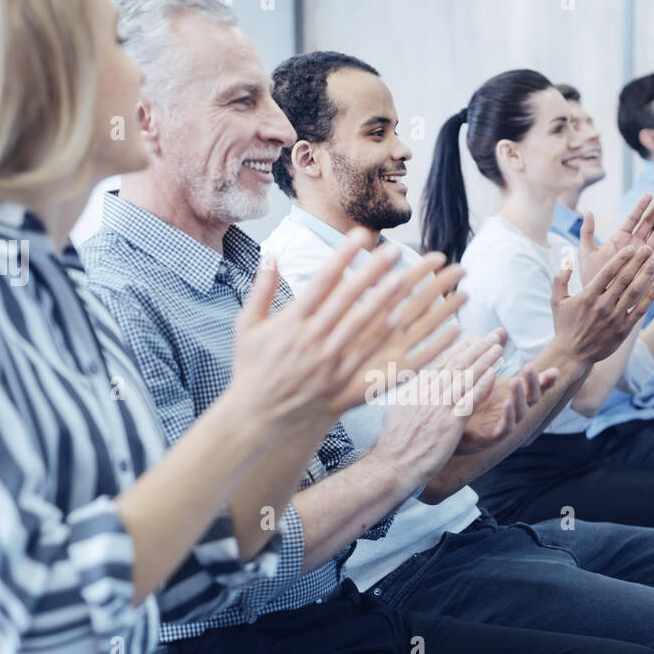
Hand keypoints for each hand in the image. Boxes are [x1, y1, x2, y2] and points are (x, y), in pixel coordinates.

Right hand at [231, 230, 461, 428]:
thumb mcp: (247, 327)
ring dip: (385, 301)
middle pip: (348, 300)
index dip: (343, 257)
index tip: (361, 235)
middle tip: (394, 250)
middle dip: (371, 273)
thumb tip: (270, 254)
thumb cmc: (253, 368)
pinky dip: (386, 338)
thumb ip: (261, 289)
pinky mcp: (341, 383)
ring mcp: (328, 363)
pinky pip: (369, 358)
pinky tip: (404, 319)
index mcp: (291, 323)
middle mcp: (311, 341)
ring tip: (406, 278)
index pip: (322, 282)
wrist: (258, 418)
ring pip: (363, 326)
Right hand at [374, 331, 504, 482]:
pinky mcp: (450, 424)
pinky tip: (494, 373)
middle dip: (475, 348)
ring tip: (498, 349)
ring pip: (465, 378)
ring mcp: (438, 407)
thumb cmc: (394, 442)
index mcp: (414, 389)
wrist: (394, 465)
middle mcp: (426, 393)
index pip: (440, 363)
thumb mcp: (395, 409)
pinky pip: (470, 399)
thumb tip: (414, 382)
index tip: (471, 338)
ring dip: (484, 361)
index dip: (458, 348)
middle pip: (455, 365)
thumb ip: (409, 393)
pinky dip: (482, 384)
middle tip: (491, 336)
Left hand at [452, 356, 560, 455]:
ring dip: (518, 397)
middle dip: (532, 384)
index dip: (544, 380)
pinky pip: (504, 429)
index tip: (554, 370)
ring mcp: (502, 425)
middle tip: (529, 367)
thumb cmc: (465, 399)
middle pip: (531, 399)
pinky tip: (506, 403)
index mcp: (511, 396)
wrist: (444, 429)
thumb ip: (493, 354)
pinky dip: (508, 417)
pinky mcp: (490, 438)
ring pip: (519, 413)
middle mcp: (511, 411)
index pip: (533, 387)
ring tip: (515, 381)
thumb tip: (502, 330)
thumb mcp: (480, 374)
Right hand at [551, 229, 653, 364]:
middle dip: (637, 262)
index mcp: (587, 296)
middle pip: (624, 279)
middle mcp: (602, 306)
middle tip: (647, 248)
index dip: (621, 258)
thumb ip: (560, 279)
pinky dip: (649, 299)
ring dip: (646, 275)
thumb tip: (567, 262)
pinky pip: (638, 312)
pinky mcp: (622, 331)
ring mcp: (614, 319)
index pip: (608, 272)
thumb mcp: (556, 301)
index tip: (631, 248)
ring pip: (634, 293)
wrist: (572, 355)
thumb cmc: (564, 326)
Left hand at [577, 188, 653, 287]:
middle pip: (649, 222)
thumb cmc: (591, 278)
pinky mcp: (651, 268)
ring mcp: (644, 255)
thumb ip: (587, 232)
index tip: (649, 194)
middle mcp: (634, 244)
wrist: (600, 299)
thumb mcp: (586, 253)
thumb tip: (588, 211)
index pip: (633, 218)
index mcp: (620, 239)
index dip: (641, 206)